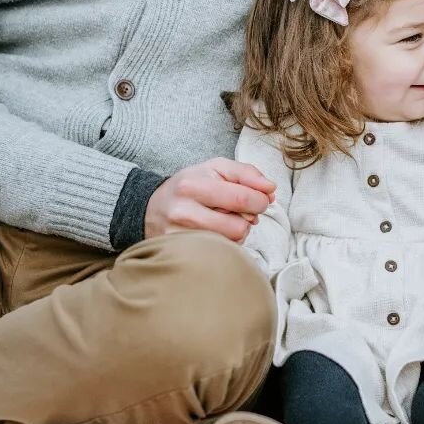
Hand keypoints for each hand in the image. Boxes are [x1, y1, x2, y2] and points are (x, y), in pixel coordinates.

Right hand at [143, 159, 275, 244]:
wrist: (152, 209)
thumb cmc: (190, 186)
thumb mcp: (215, 169)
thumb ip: (246, 173)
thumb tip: (271, 189)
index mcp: (193, 185)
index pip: (242, 198)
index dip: (261, 201)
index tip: (262, 200)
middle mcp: (184, 213)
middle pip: (239, 227)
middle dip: (250, 219)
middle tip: (246, 212)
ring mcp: (181, 238)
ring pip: (231, 243)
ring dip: (238, 232)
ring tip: (227, 222)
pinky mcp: (182, 255)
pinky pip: (221, 253)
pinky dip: (227, 243)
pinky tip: (218, 233)